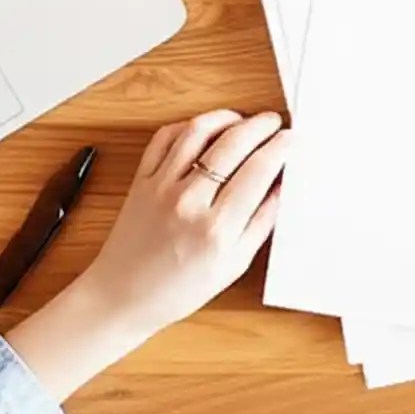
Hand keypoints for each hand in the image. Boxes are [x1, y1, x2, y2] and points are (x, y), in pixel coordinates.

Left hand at [7, 110, 289, 400]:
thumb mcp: (234, 264)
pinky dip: (189, 125)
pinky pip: (165, 138)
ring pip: (198, 131)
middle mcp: (189, 201)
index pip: (258, 170)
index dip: (280, 147)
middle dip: (260, 126)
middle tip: (273, 122)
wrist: (124, 296)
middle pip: (233, 143)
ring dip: (226, 118)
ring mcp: (162, 186)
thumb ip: (261, 222)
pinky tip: (205, 129)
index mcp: (217, 229)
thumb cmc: (179, 289)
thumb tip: (282, 186)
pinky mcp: (141, 179)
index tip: (290, 139)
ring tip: (243, 121)